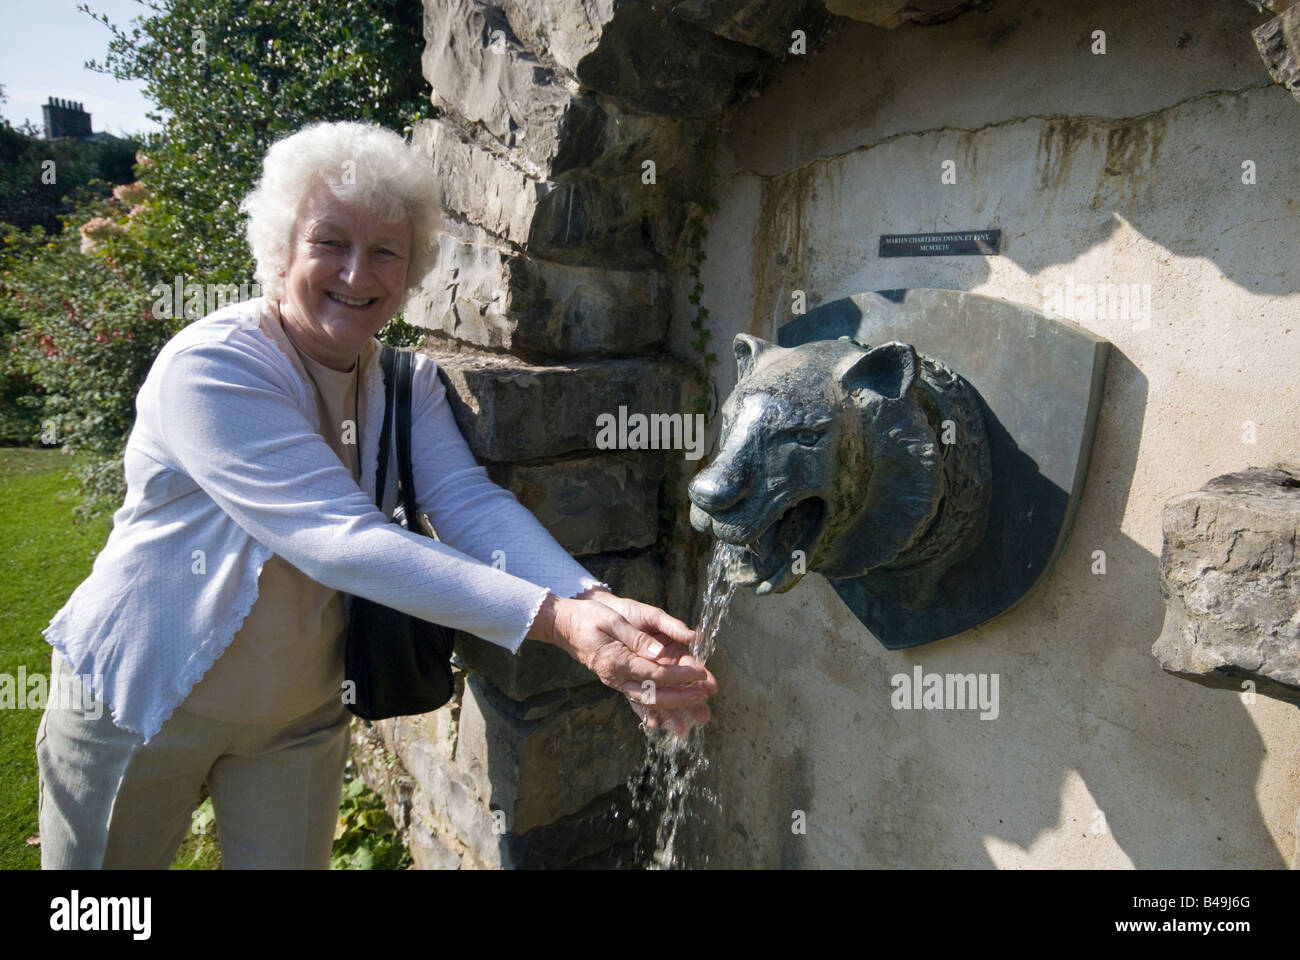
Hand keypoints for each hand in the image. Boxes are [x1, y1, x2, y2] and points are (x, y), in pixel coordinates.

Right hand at [529, 593, 716, 716]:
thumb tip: (660, 653)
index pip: (657, 674)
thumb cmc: (590, 617)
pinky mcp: (616, 681)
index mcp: (618, 661)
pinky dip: (650, 712)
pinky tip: (662, 722)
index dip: (682, 676)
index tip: (702, 674)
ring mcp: (615, 682)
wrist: (565, 625)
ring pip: (648, 702)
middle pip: (655, 694)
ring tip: (697, 715)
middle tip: (708, 695)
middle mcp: (616, 677)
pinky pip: (636, 700)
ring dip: (673, 709)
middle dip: (684, 697)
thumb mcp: (614, 620)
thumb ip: (637, 638)